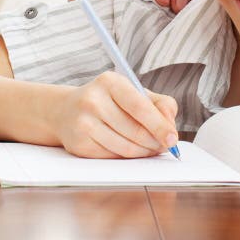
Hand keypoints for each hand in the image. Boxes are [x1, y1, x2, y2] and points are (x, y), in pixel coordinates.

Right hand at [51, 71, 177, 157]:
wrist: (66, 111)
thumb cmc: (108, 100)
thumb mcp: (133, 92)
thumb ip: (159, 103)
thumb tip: (171, 125)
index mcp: (110, 82)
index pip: (140, 107)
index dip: (160, 125)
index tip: (173, 139)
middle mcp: (93, 100)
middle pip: (135, 131)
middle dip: (155, 143)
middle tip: (164, 146)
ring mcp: (84, 123)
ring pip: (126, 148)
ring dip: (144, 153)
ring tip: (149, 148)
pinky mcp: (79, 144)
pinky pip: (113, 157)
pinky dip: (127, 157)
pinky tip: (129, 150)